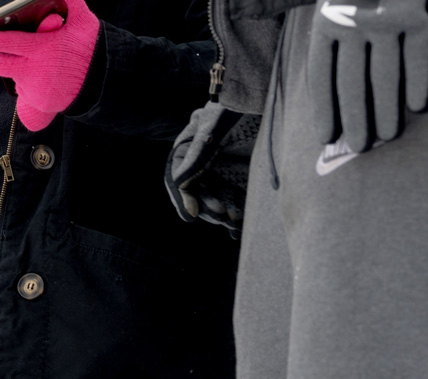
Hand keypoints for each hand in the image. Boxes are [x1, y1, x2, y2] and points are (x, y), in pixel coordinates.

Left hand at [0, 0, 100, 132]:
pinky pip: (25, 90)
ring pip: (12, 76)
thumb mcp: (82, 20)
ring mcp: (36, 89)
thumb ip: (70, 1)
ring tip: (19, 59)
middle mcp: (36, 71)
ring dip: (12, 67)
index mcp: (43, 49)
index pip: (8, 44)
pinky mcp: (38, 102)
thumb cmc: (90, 46)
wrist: (103, 80)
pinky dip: (28, 81)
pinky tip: (39, 74)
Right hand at [166, 103, 255, 231]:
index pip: (179, 180)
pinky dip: (238, 210)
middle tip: (222, 217)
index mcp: (189, 149)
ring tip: (235, 223)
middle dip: (208, 208)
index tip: (193, 215)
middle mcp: (203, 160)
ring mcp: (223, 166)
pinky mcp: (243, 170)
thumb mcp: (216, 124)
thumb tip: (179, 182)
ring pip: (217, 197)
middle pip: (198, 193)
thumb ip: (199, 152)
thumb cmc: (237, 100)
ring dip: (224, 213)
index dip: (184, 198)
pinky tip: (241, 223)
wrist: (267, 87)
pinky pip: (236, 195)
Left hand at [309, 0, 427, 151]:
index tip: (327, 138)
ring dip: (386, 109)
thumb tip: (332, 98)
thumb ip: (333, 43)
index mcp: (325, 24)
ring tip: (388, 136)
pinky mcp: (415, 13)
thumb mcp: (336, 9)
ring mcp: (384, 18)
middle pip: (350, 81)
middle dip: (355, 118)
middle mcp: (351, 22)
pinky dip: (418, 81)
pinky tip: (418, 106)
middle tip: (359, 147)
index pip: (321, 76)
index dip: (324, 110)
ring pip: (384, 73)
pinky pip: (417, 54)